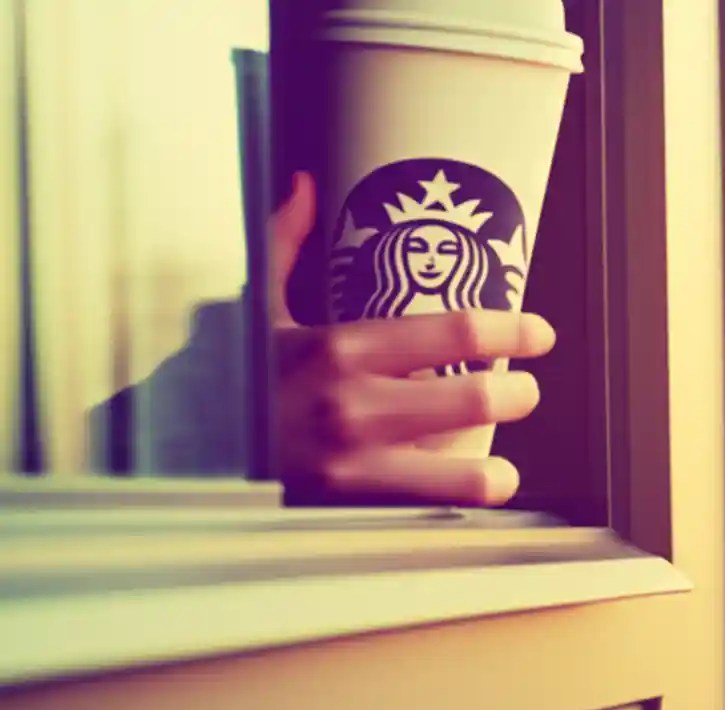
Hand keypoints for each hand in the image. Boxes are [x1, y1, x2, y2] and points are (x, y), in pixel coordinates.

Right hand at [267, 172, 553, 505]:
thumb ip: (286, 244)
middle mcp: (352, 406)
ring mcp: (353, 464)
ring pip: (463, 473)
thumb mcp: (258, 309)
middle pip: (475, 399)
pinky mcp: (348, 510)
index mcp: (339, 348)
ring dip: (498, 470)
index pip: (453, 331)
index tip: (540, 334)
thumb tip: (303, 183)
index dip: (512, 330)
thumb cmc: (236, 379)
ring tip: (505, 465)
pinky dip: (454, 503)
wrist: (184, 455)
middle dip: (518, 396)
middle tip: (524, 392)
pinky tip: (464, 495)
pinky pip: (428, 511)